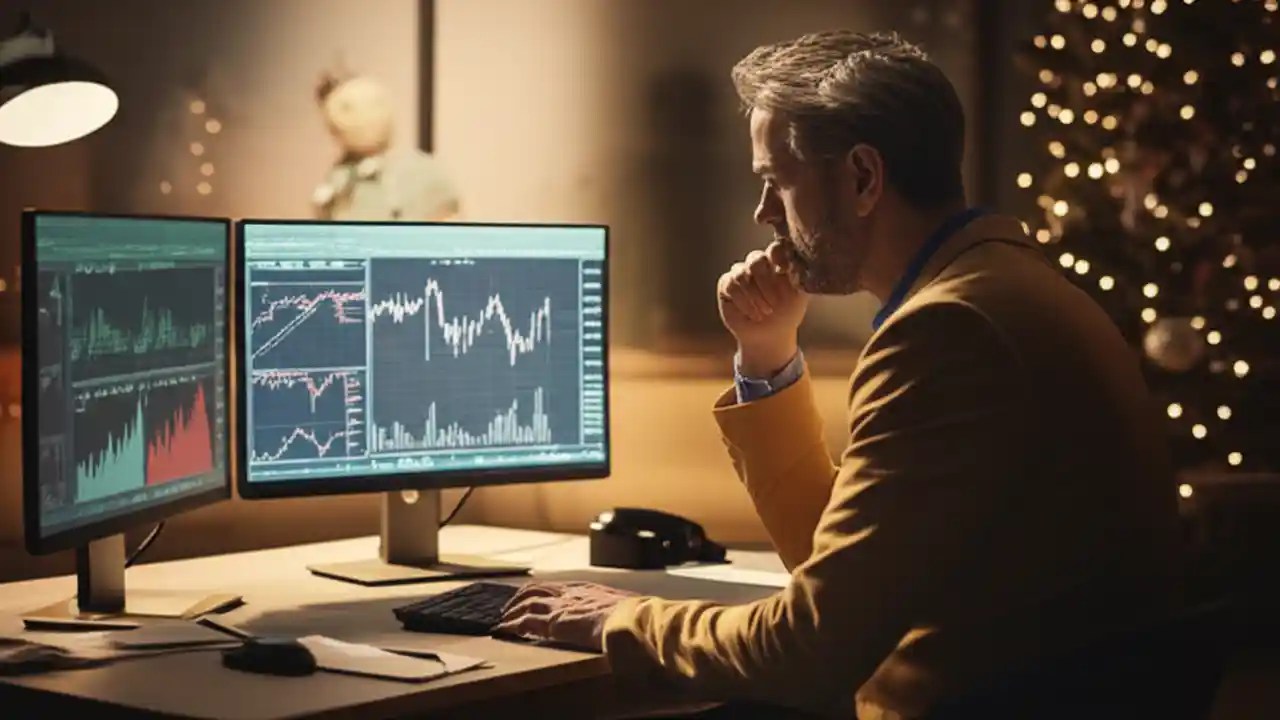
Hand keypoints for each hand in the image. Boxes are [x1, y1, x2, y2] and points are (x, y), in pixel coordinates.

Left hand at [494, 581, 637, 651]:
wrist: (631, 619)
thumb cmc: (633, 616)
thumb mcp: (621, 607)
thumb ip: (613, 611)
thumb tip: (623, 618)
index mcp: (586, 588)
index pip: (556, 586)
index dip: (541, 591)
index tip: (532, 596)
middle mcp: (570, 593)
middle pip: (536, 588)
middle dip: (520, 597)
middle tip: (510, 607)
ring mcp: (560, 606)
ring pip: (526, 602)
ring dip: (512, 611)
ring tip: (503, 619)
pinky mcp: (553, 622)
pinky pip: (525, 622)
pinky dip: (511, 625)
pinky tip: (503, 631)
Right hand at [717, 241, 808, 375]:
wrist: (770, 335)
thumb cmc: (788, 313)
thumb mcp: (799, 294)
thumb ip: (800, 275)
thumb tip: (796, 262)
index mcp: (777, 261)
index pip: (775, 247)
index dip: (776, 254)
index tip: (782, 270)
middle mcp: (758, 263)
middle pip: (756, 259)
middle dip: (765, 283)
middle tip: (775, 304)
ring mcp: (741, 272)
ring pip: (741, 273)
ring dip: (754, 296)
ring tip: (765, 313)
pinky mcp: (726, 284)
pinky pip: (730, 284)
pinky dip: (743, 302)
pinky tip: (752, 314)